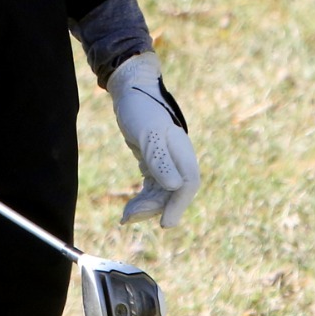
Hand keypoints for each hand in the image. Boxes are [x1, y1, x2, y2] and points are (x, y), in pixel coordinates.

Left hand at [105, 54, 199, 226]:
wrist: (130, 92)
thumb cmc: (139, 108)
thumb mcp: (147, 133)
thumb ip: (160, 159)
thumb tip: (175, 187)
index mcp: (181, 149)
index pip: (188, 183)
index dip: (179, 204)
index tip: (165, 223)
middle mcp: (177, 157)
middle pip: (175, 192)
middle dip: (156, 207)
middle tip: (131, 217)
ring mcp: (167, 161)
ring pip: (163, 193)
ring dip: (147, 206)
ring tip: (126, 216)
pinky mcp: (155, 163)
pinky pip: (153, 187)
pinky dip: (143, 199)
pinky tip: (129, 210)